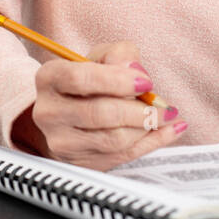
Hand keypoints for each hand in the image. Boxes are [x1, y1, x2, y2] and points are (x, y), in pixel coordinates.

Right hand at [17, 41, 184, 170]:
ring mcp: (61, 142)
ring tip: (165, 116)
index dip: (118, 81)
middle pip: (99, 113)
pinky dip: (151, 143)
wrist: (67, 116)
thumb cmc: (87, 82)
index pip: (80, 79)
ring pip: (112, 139)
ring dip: (147, 128)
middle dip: (139, 110)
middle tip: (163, 106)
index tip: (145, 82)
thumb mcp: (100, 57)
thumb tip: (136, 70)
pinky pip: (121, 156)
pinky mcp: (78, 163)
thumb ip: (119, 54)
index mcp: (49, 78)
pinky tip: (168, 130)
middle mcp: (49, 112)